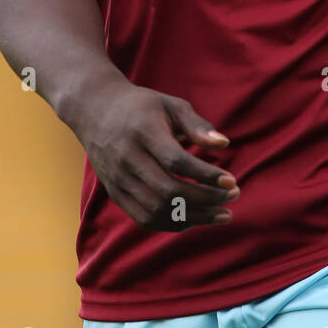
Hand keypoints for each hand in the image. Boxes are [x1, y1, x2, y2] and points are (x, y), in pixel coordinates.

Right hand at [65, 79, 238, 231]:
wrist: (94, 110)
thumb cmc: (141, 106)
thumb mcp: (170, 105)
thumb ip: (197, 125)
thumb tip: (224, 144)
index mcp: (143, 132)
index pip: (176, 162)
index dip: (205, 176)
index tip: (232, 182)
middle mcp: (127, 158)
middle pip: (168, 191)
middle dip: (206, 199)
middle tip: (233, 196)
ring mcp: (118, 179)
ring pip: (157, 210)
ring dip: (194, 217)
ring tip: (222, 214)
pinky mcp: (115, 193)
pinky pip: (144, 219)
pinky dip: (172, 223)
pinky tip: (195, 218)